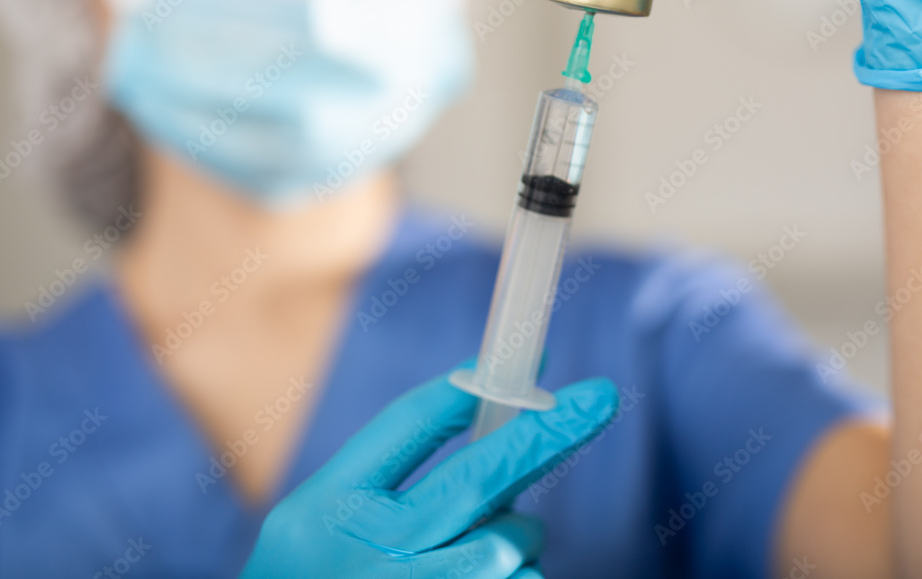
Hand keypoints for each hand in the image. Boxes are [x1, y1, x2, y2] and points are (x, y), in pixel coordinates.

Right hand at [239, 369, 617, 577]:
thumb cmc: (321, 573)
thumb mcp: (326, 515)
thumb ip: (394, 470)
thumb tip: (491, 409)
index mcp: (329, 506)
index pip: (409, 426)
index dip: (473, 387)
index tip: (530, 363)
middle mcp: (370, 556)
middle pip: (478, 479)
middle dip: (546, 435)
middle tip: (600, 398)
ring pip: (509, 547)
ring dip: (517, 537)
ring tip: (479, 547)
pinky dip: (517, 576)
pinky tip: (480, 577)